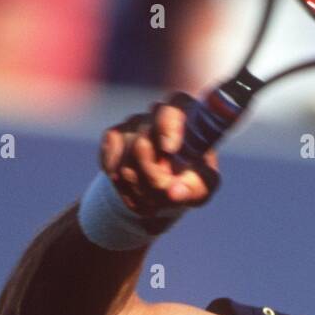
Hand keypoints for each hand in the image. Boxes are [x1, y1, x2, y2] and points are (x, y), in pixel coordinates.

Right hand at [100, 93, 219, 217]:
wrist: (167, 180)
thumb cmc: (192, 176)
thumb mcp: (203, 186)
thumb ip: (195, 188)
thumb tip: (173, 193)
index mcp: (187, 115)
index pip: (173, 110)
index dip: (168, 127)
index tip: (169, 149)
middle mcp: (157, 112)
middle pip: (142, 146)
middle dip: (151, 180)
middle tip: (163, 200)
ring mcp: (132, 122)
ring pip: (125, 163)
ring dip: (138, 191)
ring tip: (152, 204)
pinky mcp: (113, 137)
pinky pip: (111, 167)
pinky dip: (124, 190)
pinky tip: (137, 197)